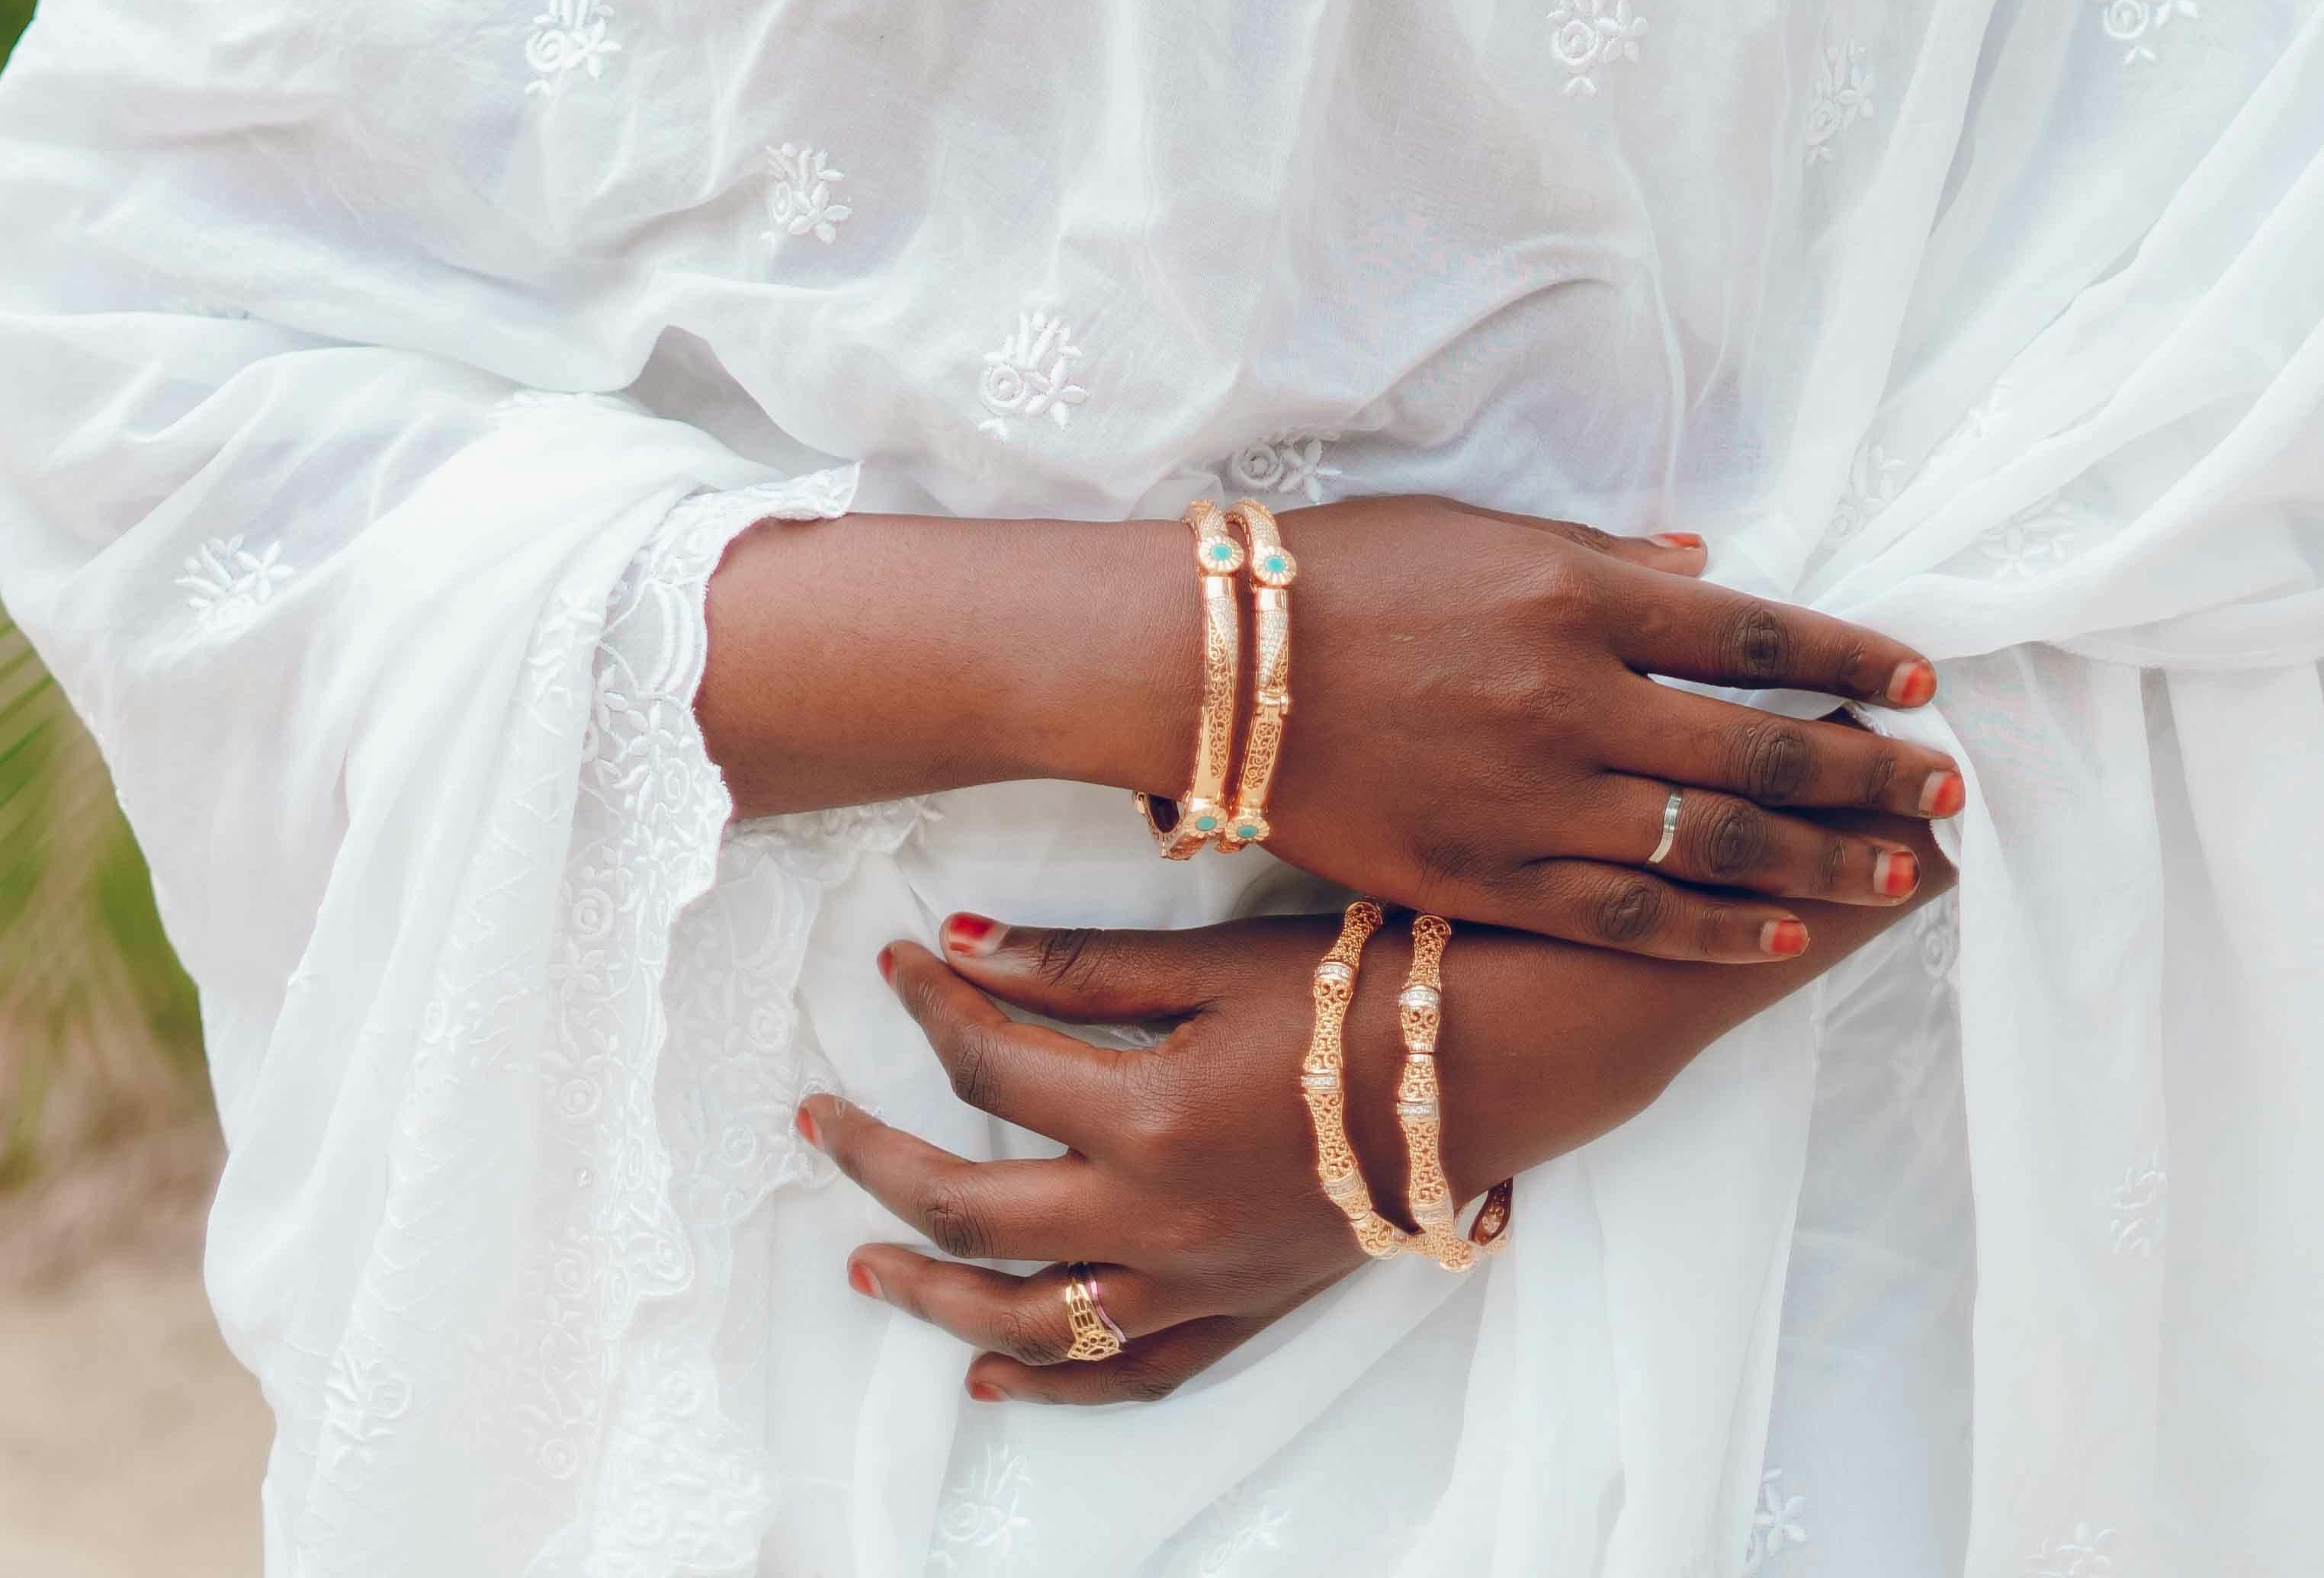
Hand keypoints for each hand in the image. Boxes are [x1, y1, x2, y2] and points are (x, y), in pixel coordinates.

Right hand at [694, 495, 1957, 964]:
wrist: (1209, 660)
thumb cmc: (1341, 572)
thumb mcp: (1479, 533)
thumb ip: (1599, 558)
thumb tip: (1704, 563)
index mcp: (1575, 590)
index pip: (1750, 629)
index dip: (1844, 657)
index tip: (1918, 682)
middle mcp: (1573, 692)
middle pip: (1756, 745)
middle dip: (1865, 773)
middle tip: (1947, 792)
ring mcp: (1532, 792)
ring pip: (1712, 844)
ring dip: (1821, 862)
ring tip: (1903, 875)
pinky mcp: (1485, 872)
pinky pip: (1627, 914)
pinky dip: (1714, 930)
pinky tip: (1779, 935)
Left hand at [808, 888, 1913, 1408]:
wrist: (1509, 1060)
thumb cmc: (1369, 982)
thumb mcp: (1222, 957)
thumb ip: (1089, 964)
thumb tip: (960, 943)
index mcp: (1145, 1114)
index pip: (991, 1062)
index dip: (928, 1005)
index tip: (888, 956)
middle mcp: (1156, 1215)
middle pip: (974, 1204)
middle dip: (877, 1158)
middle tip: (814, 1118)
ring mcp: (1198, 1278)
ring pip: (1031, 1313)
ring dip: (936, 1287)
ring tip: (864, 1259)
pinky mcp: (1244, 1306)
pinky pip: (1128, 1373)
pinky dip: (1052, 1381)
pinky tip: (991, 1370)